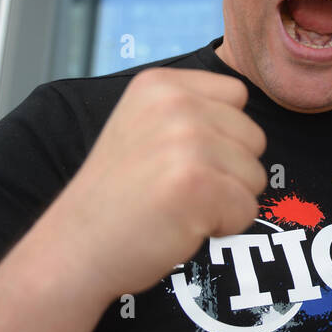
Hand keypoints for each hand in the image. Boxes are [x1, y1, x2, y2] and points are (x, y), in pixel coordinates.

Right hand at [47, 68, 267, 301]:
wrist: (76, 247)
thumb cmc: (119, 195)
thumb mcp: (144, 126)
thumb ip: (192, 112)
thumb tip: (246, 122)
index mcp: (160, 83)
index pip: (236, 95)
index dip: (222, 134)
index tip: (178, 158)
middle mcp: (175, 104)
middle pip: (253, 137)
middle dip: (228, 171)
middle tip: (176, 188)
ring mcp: (187, 142)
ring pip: (255, 176)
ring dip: (226, 201)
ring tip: (177, 205)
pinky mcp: (198, 185)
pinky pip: (247, 209)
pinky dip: (223, 227)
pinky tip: (180, 224)